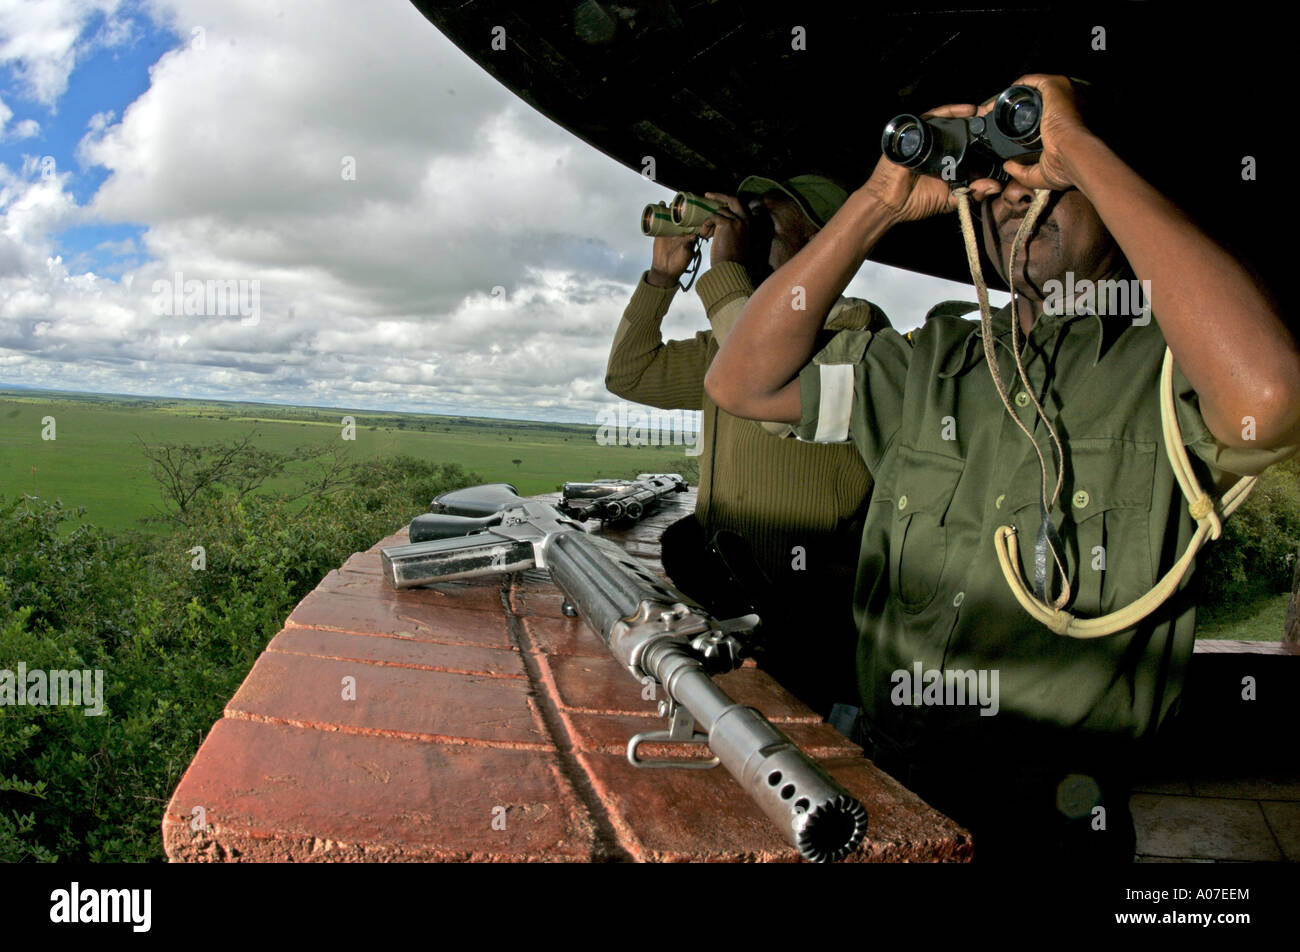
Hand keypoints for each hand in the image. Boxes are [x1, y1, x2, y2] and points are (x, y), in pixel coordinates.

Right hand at [647, 202, 697, 287]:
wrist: (665, 270)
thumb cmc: (679, 263)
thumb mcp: (686, 253)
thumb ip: (689, 244)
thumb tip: (694, 235)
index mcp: (689, 234)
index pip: (692, 221)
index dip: (694, 213)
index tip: (695, 205)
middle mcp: (680, 231)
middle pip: (680, 216)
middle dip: (680, 208)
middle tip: (680, 202)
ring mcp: (670, 231)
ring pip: (670, 216)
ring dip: (670, 208)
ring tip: (670, 203)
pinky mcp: (660, 232)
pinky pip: (659, 220)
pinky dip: (658, 212)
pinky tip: (659, 206)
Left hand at [698, 193, 750, 266]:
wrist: (731, 270)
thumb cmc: (731, 260)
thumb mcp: (734, 240)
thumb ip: (731, 228)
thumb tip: (717, 219)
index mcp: (749, 224)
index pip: (739, 205)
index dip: (727, 200)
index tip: (715, 198)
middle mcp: (746, 220)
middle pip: (733, 200)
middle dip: (719, 195)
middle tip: (707, 195)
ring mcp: (738, 221)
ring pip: (719, 212)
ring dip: (709, 222)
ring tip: (705, 234)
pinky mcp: (728, 224)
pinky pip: (713, 218)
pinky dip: (706, 225)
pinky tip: (705, 235)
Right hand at [861, 104, 1003, 222]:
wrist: (889, 204)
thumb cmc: (914, 202)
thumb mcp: (950, 199)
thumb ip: (971, 193)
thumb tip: (996, 186)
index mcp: (946, 161)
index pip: (967, 145)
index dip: (983, 139)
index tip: (1001, 135)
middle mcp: (937, 147)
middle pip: (959, 130)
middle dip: (977, 123)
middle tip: (995, 118)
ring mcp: (925, 139)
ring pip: (948, 121)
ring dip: (967, 114)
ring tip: (984, 111)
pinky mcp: (913, 133)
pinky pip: (932, 117)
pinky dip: (949, 111)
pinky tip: (966, 110)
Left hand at [990, 74, 1093, 189]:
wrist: (1073, 155)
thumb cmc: (1065, 166)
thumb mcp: (1040, 173)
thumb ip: (1022, 171)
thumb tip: (1007, 166)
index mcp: (1067, 122)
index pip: (1040, 116)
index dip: (1018, 121)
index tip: (999, 127)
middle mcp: (1066, 104)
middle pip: (1032, 101)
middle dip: (1009, 108)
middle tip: (990, 117)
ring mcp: (1062, 92)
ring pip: (1029, 90)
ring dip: (1008, 98)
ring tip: (990, 110)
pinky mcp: (1054, 85)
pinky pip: (1029, 81)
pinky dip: (1011, 89)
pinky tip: (998, 100)